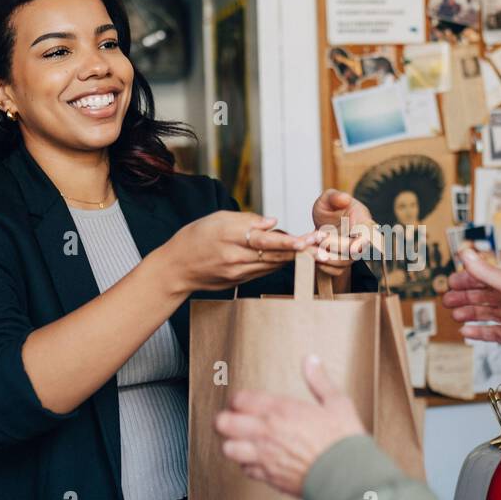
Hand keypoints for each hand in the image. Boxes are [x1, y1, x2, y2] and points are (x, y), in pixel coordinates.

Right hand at [164, 210, 318, 292]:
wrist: (176, 268)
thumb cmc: (195, 237)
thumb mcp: (217, 219)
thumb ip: (247, 220)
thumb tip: (273, 222)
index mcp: (230, 237)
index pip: (264, 240)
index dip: (287, 241)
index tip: (306, 240)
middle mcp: (236, 258)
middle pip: (275, 255)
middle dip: (301, 251)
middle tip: (324, 246)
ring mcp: (238, 272)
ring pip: (273, 264)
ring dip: (295, 257)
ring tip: (317, 249)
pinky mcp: (240, 281)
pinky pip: (265, 270)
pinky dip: (279, 262)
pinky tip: (293, 256)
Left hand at [215, 355, 365, 496]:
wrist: (347, 477)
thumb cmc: (343, 441)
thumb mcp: (337, 403)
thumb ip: (319, 380)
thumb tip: (311, 360)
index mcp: (281, 410)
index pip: (239, 399)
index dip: (239, 400)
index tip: (244, 402)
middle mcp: (266, 432)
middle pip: (223, 423)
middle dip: (225, 420)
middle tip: (234, 420)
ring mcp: (264, 456)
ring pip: (228, 448)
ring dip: (233, 443)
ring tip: (243, 441)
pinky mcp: (269, 476)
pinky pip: (245, 469)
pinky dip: (247, 464)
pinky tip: (258, 460)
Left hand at [310, 188, 375, 287]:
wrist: (325, 222)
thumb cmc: (331, 208)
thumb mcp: (328, 198)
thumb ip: (335, 197)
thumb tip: (344, 199)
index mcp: (363, 221)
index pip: (367, 234)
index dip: (361, 242)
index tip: (352, 249)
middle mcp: (360, 240)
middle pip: (351, 250)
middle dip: (331, 244)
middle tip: (315, 237)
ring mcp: (352, 254)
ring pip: (342, 262)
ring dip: (322, 256)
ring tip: (305, 246)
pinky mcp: (342, 263)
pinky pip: (335, 271)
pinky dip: (320, 265)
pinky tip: (308, 254)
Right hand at [441, 248, 500, 358]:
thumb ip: (485, 271)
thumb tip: (465, 253)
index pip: (482, 278)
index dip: (465, 280)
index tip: (450, 282)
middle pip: (480, 296)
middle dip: (463, 297)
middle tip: (447, 301)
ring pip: (483, 314)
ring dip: (468, 314)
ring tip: (455, 316)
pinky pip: (490, 333)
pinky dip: (477, 332)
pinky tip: (466, 332)